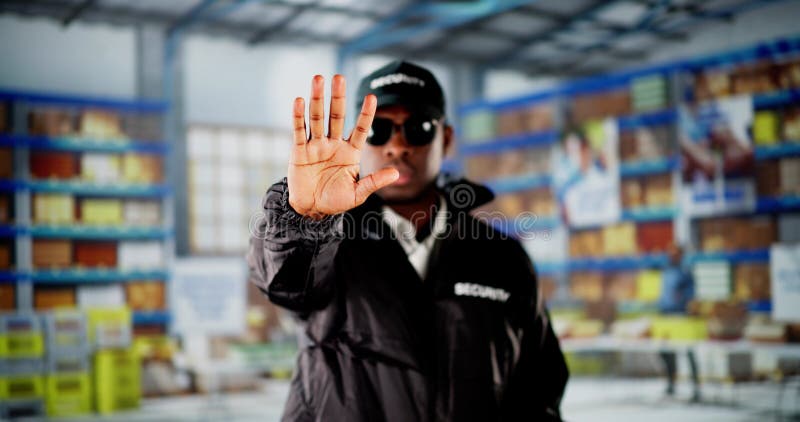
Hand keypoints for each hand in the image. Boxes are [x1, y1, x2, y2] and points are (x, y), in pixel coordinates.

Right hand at [287, 75, 398, 218]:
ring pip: (317, 118)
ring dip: (317, 99)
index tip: (372, 97)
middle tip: (338, 77)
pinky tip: (299, 101)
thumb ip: (374, 182)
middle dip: (337, 97)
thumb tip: (396, 174)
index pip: (361, 129)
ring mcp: (316, 146)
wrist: (311, 210)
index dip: (366, 114)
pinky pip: (299, 131)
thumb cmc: (336, 200)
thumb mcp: (358, 194)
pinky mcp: (299, 152)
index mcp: (350, 152)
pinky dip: (298, 117)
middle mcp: (334, 144)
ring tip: (318, 79)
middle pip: (336, 116)